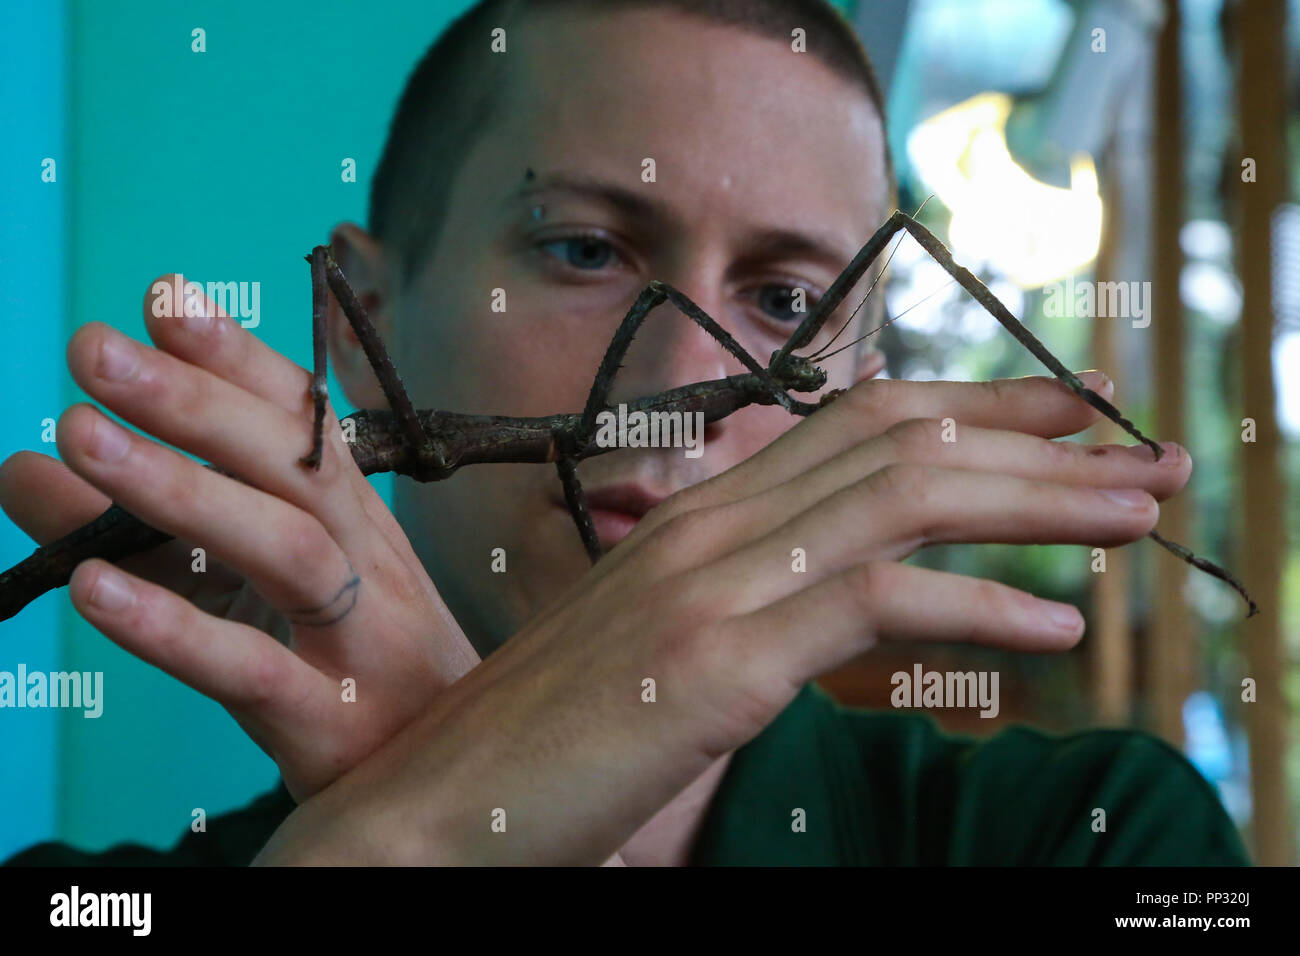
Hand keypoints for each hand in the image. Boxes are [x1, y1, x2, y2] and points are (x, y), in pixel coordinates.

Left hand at [0, 276, 478, 800]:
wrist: (449, 771)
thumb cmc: (349, 664)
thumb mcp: (252, 586)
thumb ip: (149, 524)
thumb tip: (26, 464)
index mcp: (357, 518)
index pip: (307, 421)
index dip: (238, 356)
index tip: (164, 297)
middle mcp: (369, 561)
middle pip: (295, 466)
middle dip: (195, 398)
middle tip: (91, 349)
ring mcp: (357, 640)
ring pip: (283, 549)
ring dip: (181, 489)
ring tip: (77, 438)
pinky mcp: (330, 720)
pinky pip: (252, 667)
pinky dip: (173, 627)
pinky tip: (95, 590)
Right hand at [253, 370, 1190, 864]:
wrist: (439, 807)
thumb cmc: (551, 735)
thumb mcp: (661, 642)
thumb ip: (746, 595)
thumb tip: (839, 586)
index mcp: (699, 516)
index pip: (859, 422)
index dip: (975, 404)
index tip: (1064, 415)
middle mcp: (708, 525)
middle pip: (900, 440)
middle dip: (1036, 437)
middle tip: (1144, 454)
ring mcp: (707, 585)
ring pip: (902, 498)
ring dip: (1037, 504)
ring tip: (1137, 521)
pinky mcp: (712, 662)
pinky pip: (870, 601)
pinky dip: (974, 604)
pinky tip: (1053, 631)